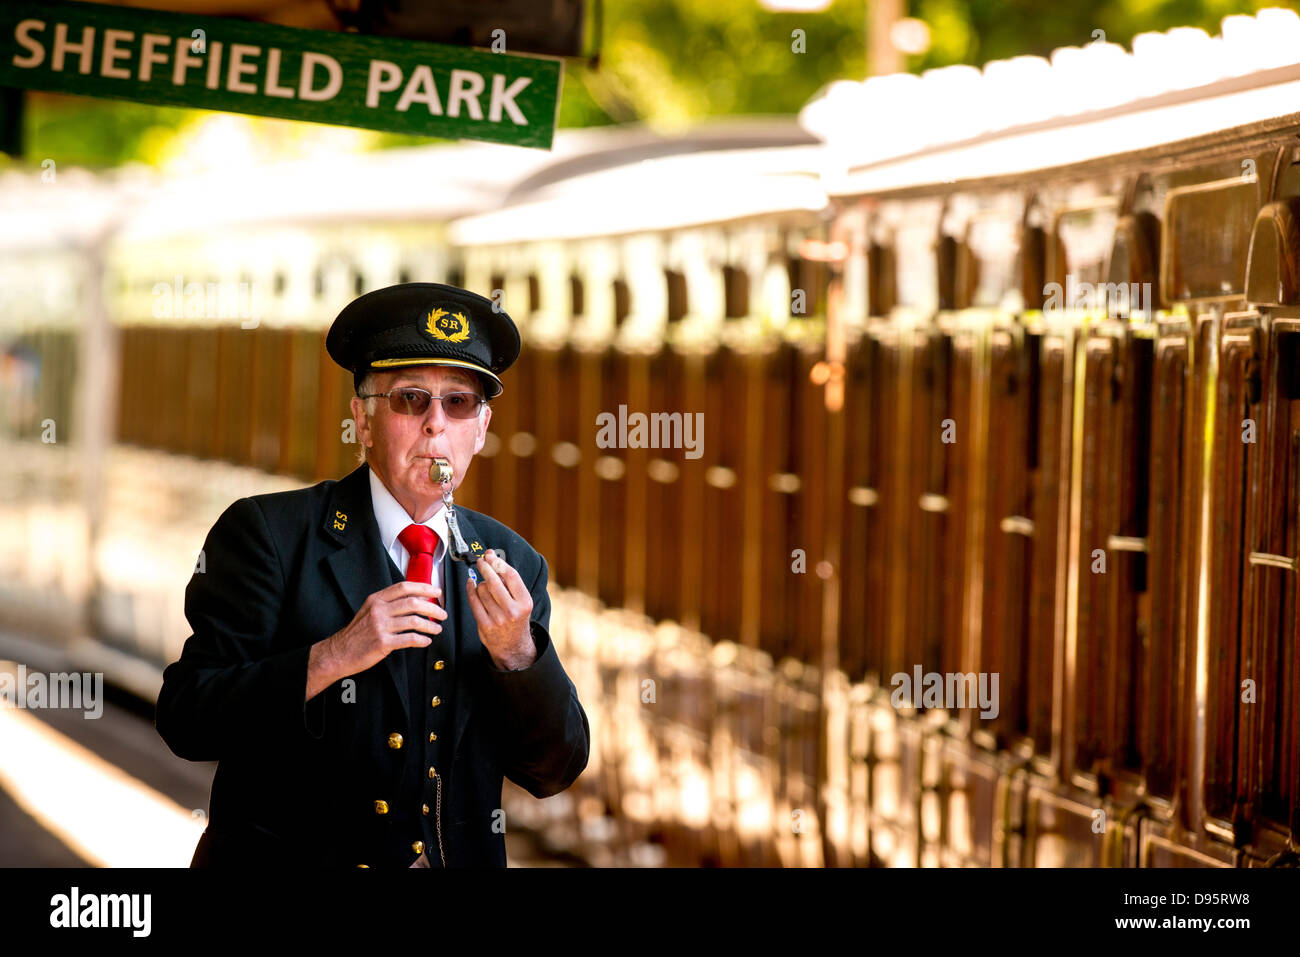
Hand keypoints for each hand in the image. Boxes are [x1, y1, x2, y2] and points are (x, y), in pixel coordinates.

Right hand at [307, 581, 444, 699]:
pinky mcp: (383, 643)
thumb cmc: (357, 633)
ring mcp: (380, 626)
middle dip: (433, 608)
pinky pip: (409, 639)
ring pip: (414, 621)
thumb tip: (415, 599)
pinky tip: (426, 641)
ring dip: (430, 625)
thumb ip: (389, 604)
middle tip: (442, 614)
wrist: (339, 652)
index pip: (404, 587)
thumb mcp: (369, 611)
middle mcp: (379, 610)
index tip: (436, 591)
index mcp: (376, 600)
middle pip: (413, 603)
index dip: (423, 587)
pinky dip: (422, 640)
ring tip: (437, 629)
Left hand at [466, 549, 535, 670]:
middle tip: (480, 561)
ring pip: (482, 590)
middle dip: (485, 567)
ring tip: (483, 584)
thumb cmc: (516, 618)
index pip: (511, 576)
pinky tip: (471, 585)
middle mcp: (512, 611)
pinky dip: (470, 589)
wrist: (512, 646)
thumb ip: (509, 582)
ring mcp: (498, 619)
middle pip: (494, 581)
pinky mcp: (484, 625)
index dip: (498, 562)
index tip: (490, 555)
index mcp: (525, 602)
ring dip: (480, 583)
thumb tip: (492, 558)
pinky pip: (473, 601)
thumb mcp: (521, 601)